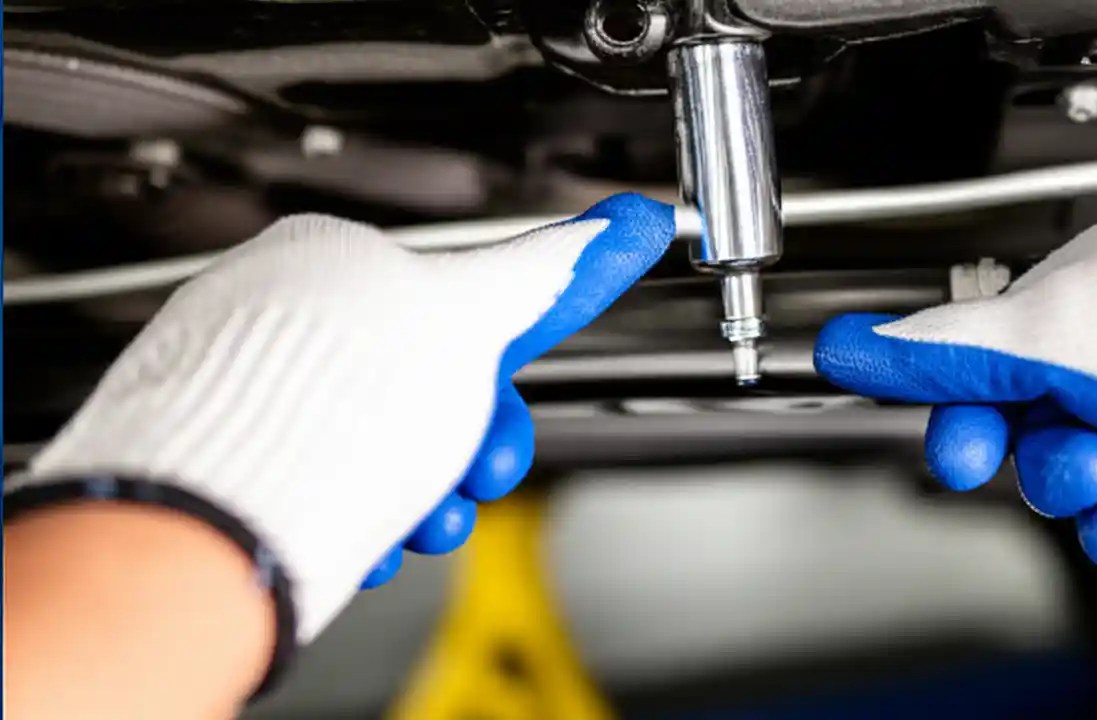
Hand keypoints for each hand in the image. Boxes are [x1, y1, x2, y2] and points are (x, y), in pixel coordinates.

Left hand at [14, 193, 674, 641]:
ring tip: (420, 525)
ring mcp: (239, 383)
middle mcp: (280, 310)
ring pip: (367, 445)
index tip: (501, 429)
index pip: (449, 309)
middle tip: (471, 483)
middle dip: (461, 452)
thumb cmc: (332, 407)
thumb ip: (559, 271)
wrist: (217, 516)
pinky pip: (311, 481)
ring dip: (417, 497)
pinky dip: (351, 515)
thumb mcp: (473, 325)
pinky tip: (363, 540)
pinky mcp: (212, 454)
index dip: (498, 383)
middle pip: (414, 389)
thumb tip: (636, 220)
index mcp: (335, 257)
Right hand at [814, 210, 1096, 570]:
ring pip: (1080, 476)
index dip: (957, 410)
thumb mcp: (1059, 335)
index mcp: (1072, 299)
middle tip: (1063, 458)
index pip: (978, 360)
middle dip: (1032, 459)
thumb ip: (945, 349)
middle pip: (1025, 428)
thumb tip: (847, 343)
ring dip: (1083, 495)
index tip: (954, 446)